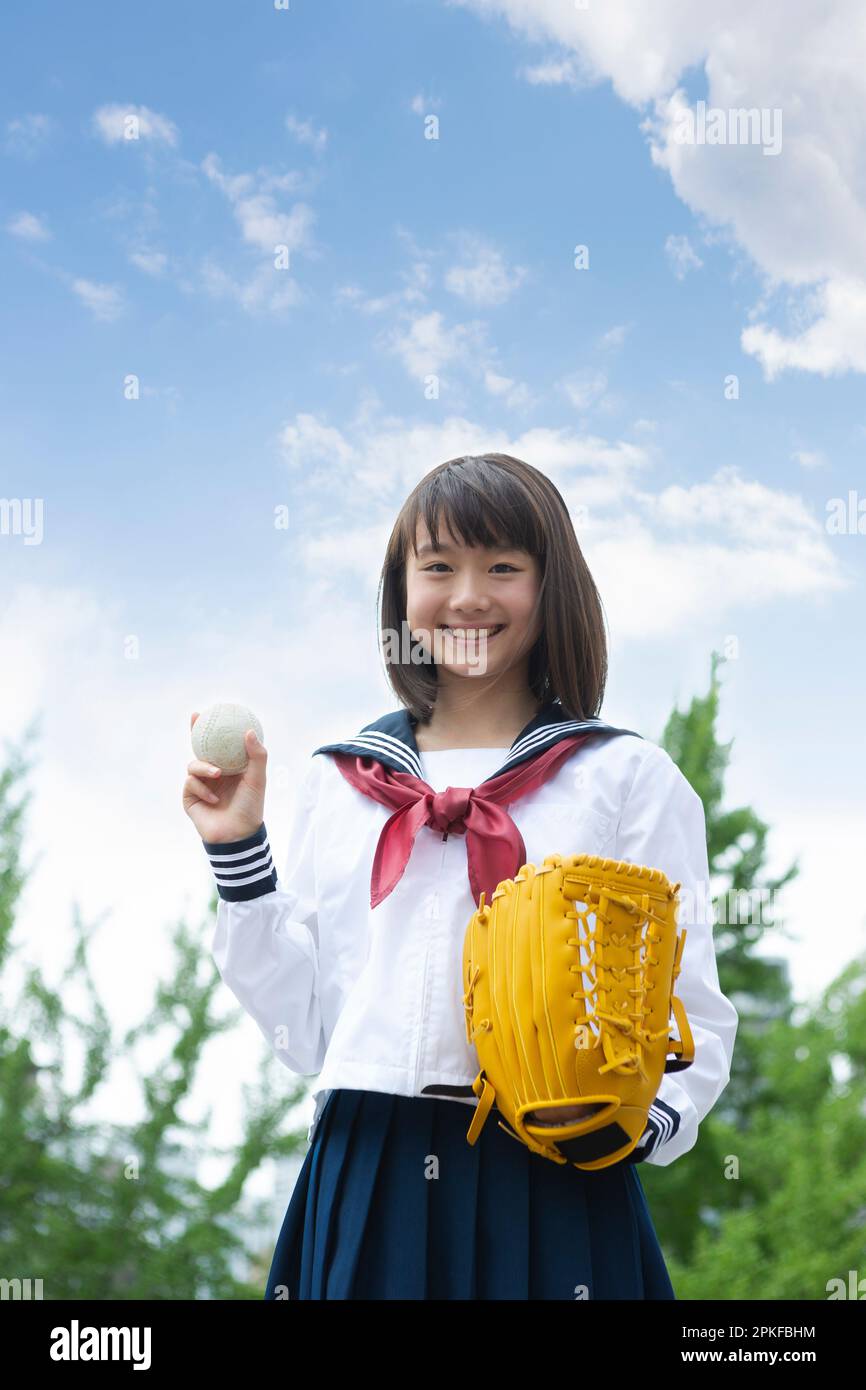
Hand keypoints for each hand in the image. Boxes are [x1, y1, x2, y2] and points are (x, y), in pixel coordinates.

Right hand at [182, 711, 266, 842]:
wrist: (237, 835)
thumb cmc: (251, 807)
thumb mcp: (258, 779)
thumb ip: (256, 755)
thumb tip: (249, 731)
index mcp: (230, 767)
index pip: (220, 745)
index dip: (214, 728)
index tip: (212, 710)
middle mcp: (214, 774)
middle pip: (200, 749)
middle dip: (195, 733)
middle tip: (195, 719)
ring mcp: (200, 785)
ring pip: (193, 764)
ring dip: (204, 767)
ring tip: (217, 774)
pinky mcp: (190, 798)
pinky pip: (190, 784)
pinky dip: (203, 789)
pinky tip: (214, 800)